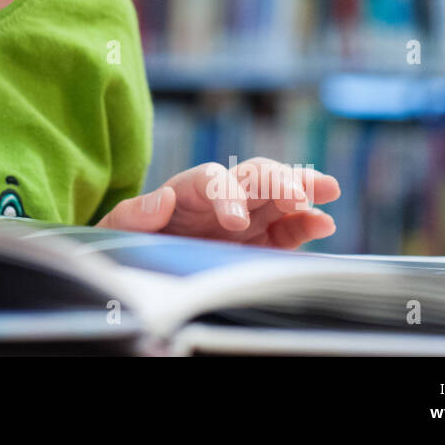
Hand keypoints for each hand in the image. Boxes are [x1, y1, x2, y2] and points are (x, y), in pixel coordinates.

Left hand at [95, 158, 339, 247]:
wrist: (139, 267)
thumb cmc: (126, 245)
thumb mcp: (115, 231)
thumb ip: (133, 215)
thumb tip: (162, 198)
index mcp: (184, 192)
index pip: (209, 180)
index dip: (225, 193)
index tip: (234, 222)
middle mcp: (219, 198)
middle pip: (252, 176)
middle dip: (277, 181)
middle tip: (297, 196)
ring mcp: (244, 218)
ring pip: (277, 194)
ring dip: (303, 189)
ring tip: (329, 191)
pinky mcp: (261, 241)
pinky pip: (288, 228)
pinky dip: (307, 223)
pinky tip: (325, 223)